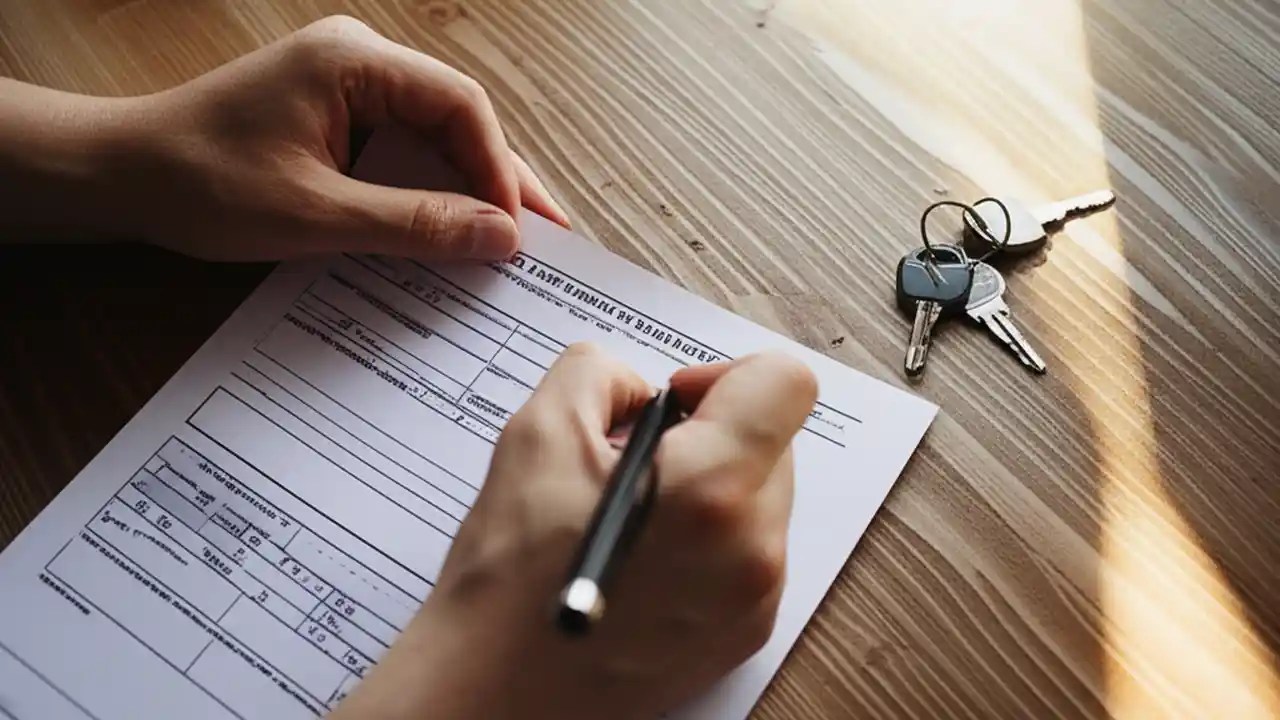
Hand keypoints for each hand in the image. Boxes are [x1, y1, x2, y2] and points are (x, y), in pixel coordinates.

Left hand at [104, 16, 567, 260]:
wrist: (119, 177)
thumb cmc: (202, 185)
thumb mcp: (316, 214)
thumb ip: (414, 224)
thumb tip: (500, 237)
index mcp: (354, 61)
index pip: (459, 105)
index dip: (497, 168)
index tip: (515, 230)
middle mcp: (359, 60)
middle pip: (455, 118)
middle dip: (498, 181)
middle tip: (546, 238)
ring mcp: (347, 86)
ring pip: (433, 137)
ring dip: (468, 190)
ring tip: (512, 241)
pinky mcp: (336, 116)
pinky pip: (400, 151)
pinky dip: (428, 192)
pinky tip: (454, 231)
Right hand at [329, 345, 818, 719]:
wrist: (496, 689)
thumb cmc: (510, 575)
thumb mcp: (537, 433)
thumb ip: (600, 372)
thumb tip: (640, 389)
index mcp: (712, 489)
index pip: (786, 382)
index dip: (724, 374)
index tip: (673, 403)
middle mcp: (752, 547)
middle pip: (777, 440)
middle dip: (711, 432)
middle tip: (635, 460)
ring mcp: (755, 598)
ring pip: (763, 496)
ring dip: (710, 485)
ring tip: (635, 513)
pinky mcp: (745, 633)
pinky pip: (752, 552)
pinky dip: (710, 537)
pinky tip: (645, 557)